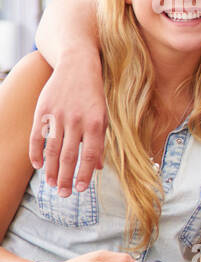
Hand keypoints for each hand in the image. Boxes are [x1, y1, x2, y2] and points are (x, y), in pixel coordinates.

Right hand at [28, 51, 105, 195]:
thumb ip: (100, 141)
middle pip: (69, 157)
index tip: (82, 189)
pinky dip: (36, 153)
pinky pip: (37, 137)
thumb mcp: (103, 116)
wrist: (78, 66)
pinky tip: (37, 166)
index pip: (90, 156)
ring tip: (52, 185)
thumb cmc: (94, 95)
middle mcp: (77, 122)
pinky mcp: (43, 111)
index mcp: (96, 124)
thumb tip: (99, 167)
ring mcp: (58, 116)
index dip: (85, 174)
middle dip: (66, 179)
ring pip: (52, 150)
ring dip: (51, 170)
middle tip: (64, 195)